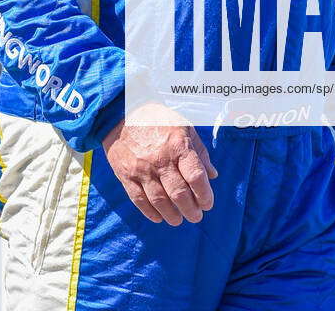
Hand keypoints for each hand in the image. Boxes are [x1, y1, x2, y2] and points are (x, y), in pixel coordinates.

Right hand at [102, 102, 217, 226]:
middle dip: (191, 210)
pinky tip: (159, 218)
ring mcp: (142, 168)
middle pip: (179, 193)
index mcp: (178, 145)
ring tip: (179, 219)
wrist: (122, 114)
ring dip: (172, 215)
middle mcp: (161, 159)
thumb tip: (213, 175)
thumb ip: (199, 152)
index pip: (196, 177)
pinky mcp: (126, 175)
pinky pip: (139, 200)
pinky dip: (150, 213)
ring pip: (160, 201)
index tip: (207, 203)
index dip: (204, 195)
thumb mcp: (184, 127)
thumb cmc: (159, 120)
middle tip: (196, 216)